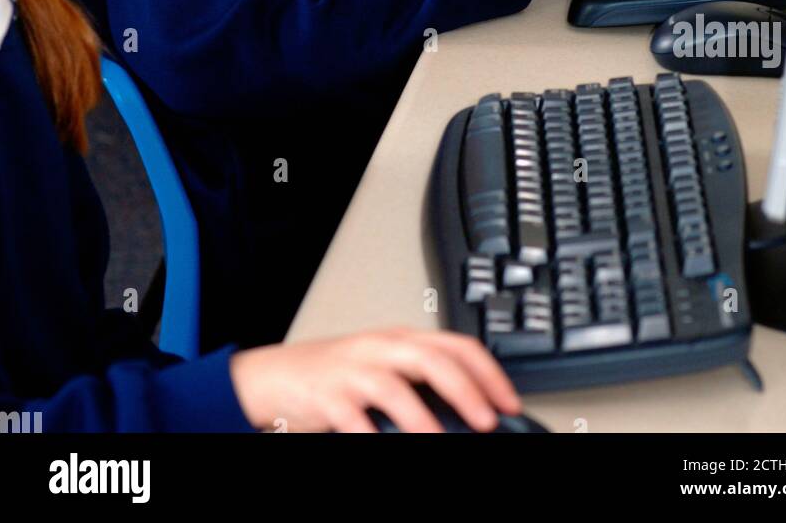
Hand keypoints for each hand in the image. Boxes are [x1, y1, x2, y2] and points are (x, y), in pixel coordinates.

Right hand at [229, 327, 521, 433]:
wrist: (275, 376)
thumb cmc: (336, 376)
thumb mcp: (384, 369)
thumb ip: (422, 382)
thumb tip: (471, 410)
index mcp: (402, 340)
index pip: (456, 344)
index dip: (488, 371)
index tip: (510, 401)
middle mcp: (381, 348)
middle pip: (432, 359)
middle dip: (466, 390)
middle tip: (487, 420)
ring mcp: (353, 370)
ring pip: (395, 387)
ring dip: (423, 418)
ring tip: (441, 441)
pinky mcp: (327, 396)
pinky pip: (353, 417)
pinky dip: (371, 435)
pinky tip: (384, 446)